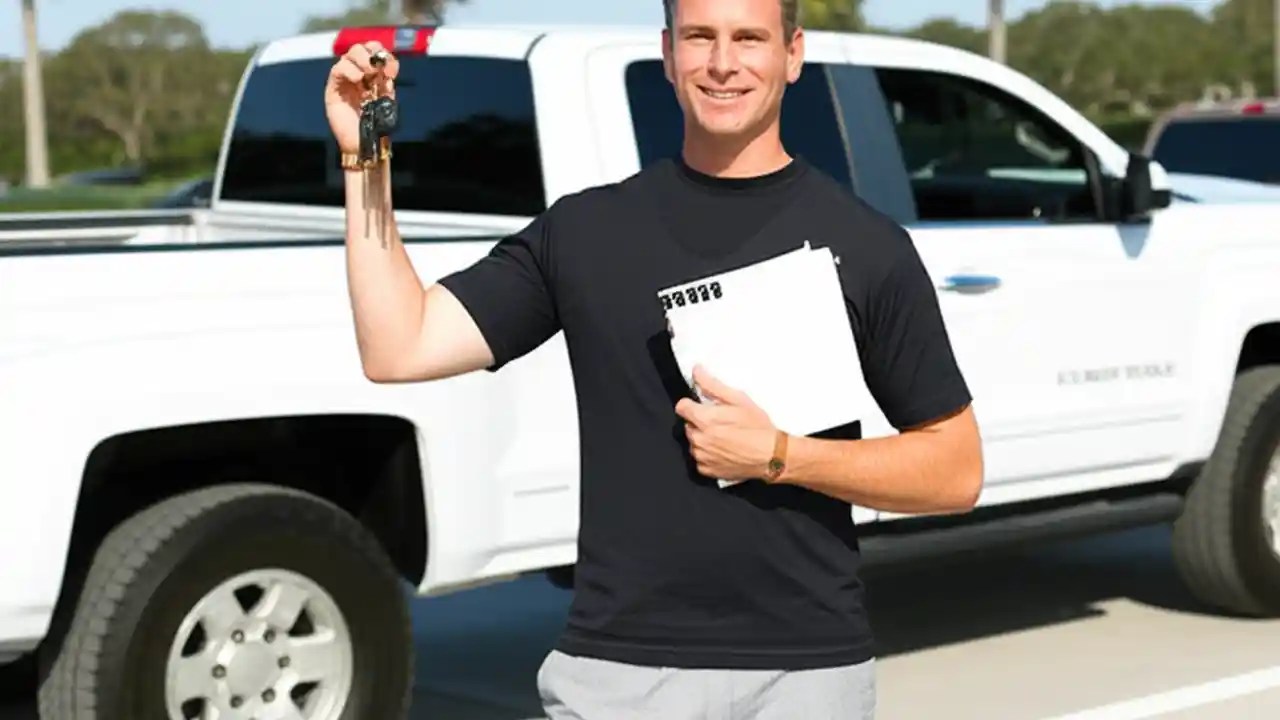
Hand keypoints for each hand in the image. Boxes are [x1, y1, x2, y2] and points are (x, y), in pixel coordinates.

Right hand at [325, 41, 398, 153]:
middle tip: (377, 70)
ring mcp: (345, 79)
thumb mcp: (386, 100)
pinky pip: (338, 69)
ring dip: (361, 60)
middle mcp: (359, 73)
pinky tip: (357, 79)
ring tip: (367, 75)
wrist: (364, 143)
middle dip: (371, 54)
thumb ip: (387, 82)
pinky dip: (349, 70)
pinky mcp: (334, 87)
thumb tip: (387, 66)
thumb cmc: (375, 124)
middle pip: (361, 48)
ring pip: (349, 55)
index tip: (391, 69)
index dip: (384, 54)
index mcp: (373, 75)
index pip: (376, 52)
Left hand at [674, 365, 777, 481]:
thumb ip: (712, 385)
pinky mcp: (708, 471)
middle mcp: (699, 439)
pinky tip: (725, 450)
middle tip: (721, 422)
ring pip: (694, 442)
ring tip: (725, 437)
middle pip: (688, 425)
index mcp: (704, 419)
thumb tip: (697, 371)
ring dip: (704, 438)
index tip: (702, 406)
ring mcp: (702, 457)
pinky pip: (700, 459)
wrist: (772, 456)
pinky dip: (709, 455)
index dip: (692, 404)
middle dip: (700, 422)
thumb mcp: (738, 399)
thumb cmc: (758, 428)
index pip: (681, 407)